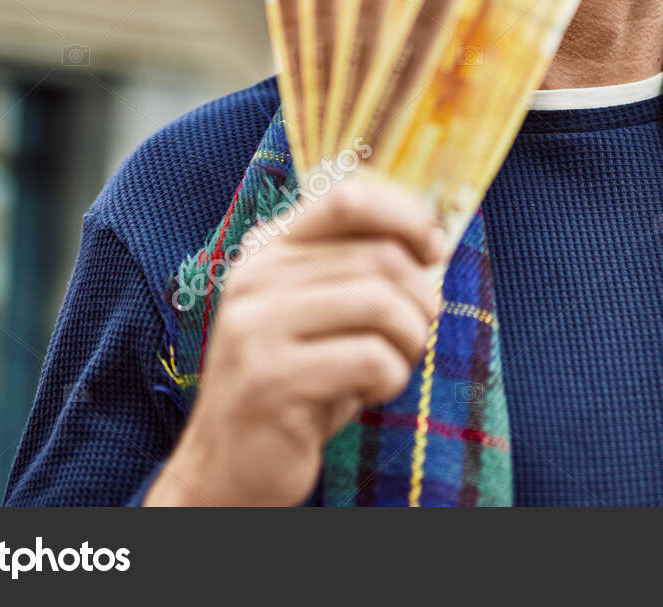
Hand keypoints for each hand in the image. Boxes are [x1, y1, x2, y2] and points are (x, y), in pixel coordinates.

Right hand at [144, 174, 442, 505]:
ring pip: (382, 304)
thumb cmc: (296, 383)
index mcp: (269, 250)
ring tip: (393, 363)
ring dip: (411, 339)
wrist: (229, 465)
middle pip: (381, 258)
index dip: (406, 215)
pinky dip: (391, 378)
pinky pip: (371, 358)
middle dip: (421, 299)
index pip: (348, 198)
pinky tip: (369, 391)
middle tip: (416, 332)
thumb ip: (358, 270)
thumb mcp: (321, 313)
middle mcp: (256, 278)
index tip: (433, 248)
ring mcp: (257, 328)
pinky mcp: (272, 380)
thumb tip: (433, 239)